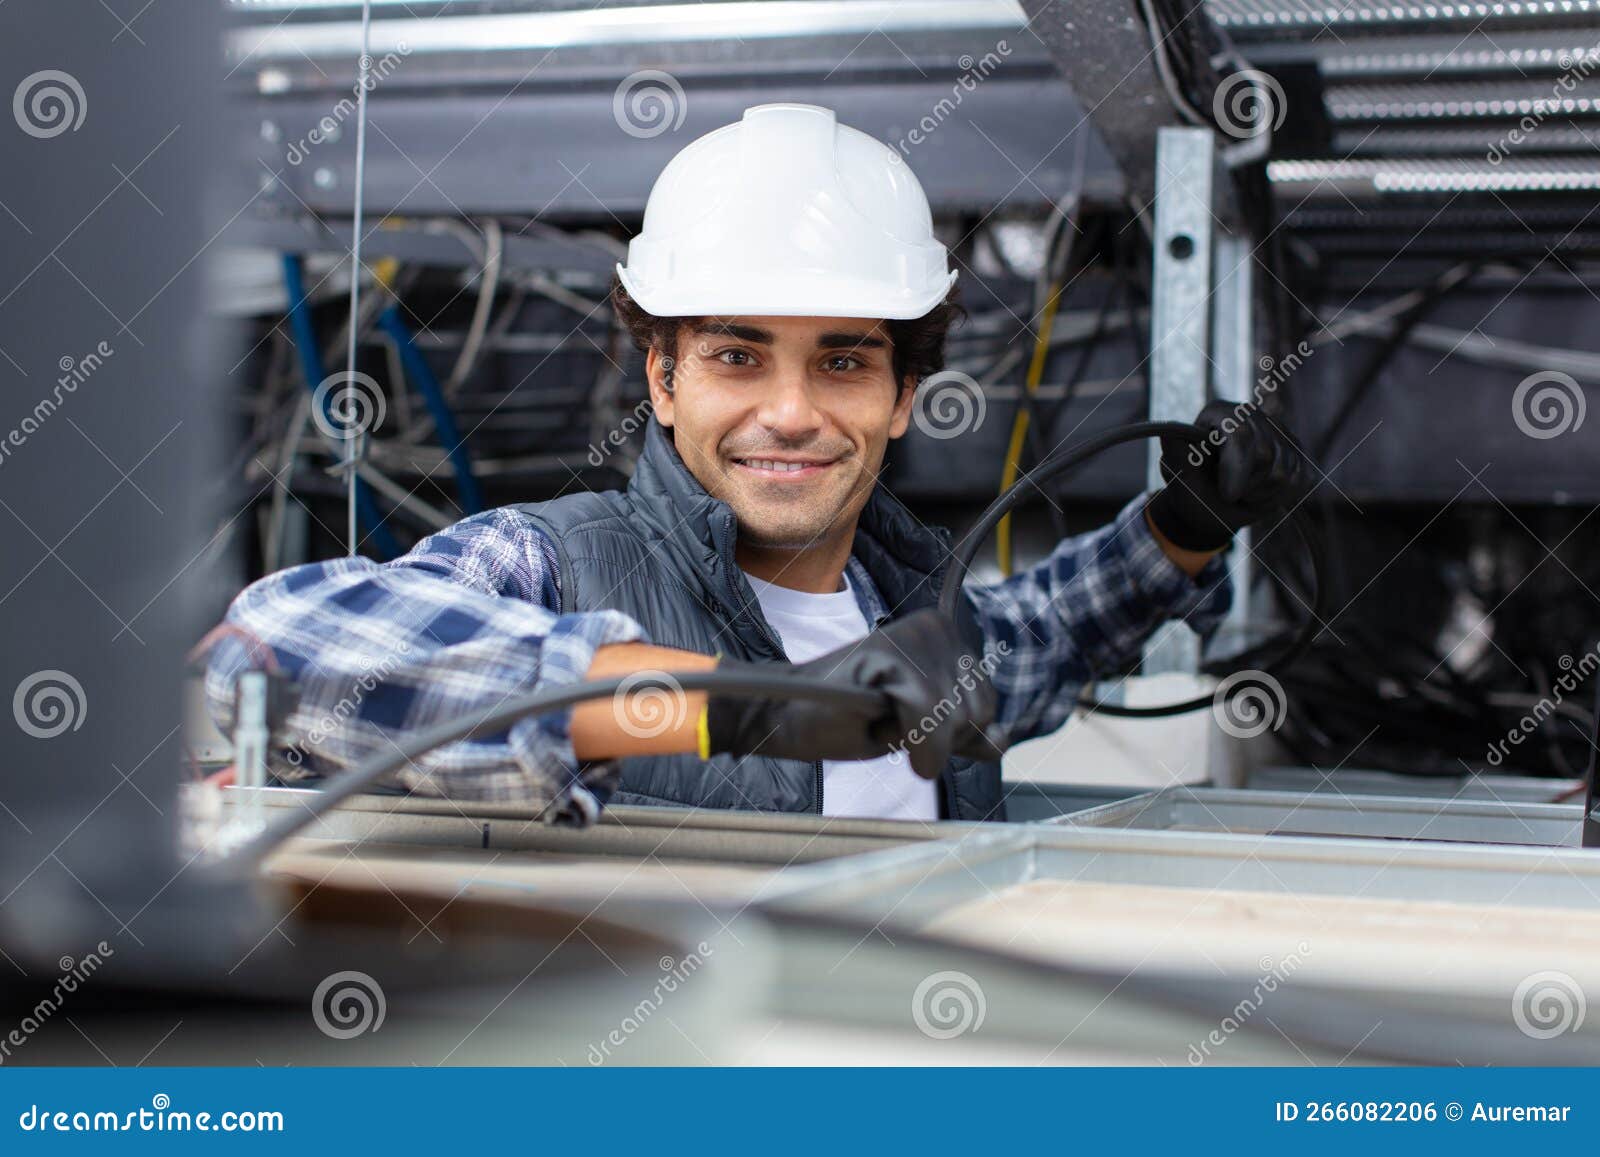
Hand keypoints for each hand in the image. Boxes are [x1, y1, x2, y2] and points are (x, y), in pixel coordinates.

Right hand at [704, 610, 998, 777]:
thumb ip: (961, 734)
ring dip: (919, 739)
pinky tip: (875, 726)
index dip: (949, 732)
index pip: (984, 703)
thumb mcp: (918, 730)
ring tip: (879, 718)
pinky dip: (907, 741)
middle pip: (976, 712)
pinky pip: (927, 719)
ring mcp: (913, 636)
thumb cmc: (848, 722)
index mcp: (943, 635)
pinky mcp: (890, 654)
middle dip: (938, 738)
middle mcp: (934, 626)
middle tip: (888, 722)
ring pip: (954, 718)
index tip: (905, 721)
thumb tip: (1000, 740)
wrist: (787, 717)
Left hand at [1145, 400, 1310, 551]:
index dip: (1238, 468)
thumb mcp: (1180, 479)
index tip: (1227, 495)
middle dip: (1246, 486)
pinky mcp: (1295, 450)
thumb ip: (1176, 457)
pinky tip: (1259, 493)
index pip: (1240, 433)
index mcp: (1218, 413)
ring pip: (1284, 470)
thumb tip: (1167, 433)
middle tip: (1228, 494)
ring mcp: (1277, 430)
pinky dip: (1277, 496)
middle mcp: (1250, 414)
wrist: (1213, 508)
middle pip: (1266, 453)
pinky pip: (1299, 479)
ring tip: (1241, 493)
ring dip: (1260, 494)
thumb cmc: (1192, 491)